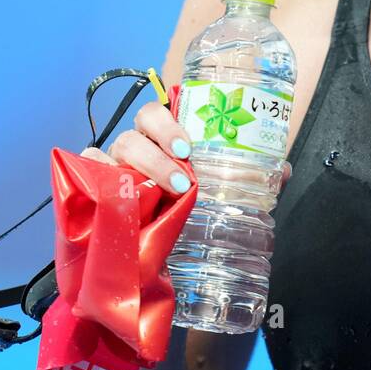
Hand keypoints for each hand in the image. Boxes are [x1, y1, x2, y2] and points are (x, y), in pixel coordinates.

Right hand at [79, 99, 292, 196]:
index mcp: (162, 141)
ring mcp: (110, 167)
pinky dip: (95, 175)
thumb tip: (285, 170)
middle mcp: (135, 149)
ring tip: (167, 193)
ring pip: (113, 150)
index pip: (157, 112)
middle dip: (158, 150)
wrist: (152, 258)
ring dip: (141, 168)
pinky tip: (114, 194)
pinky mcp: (90, 187)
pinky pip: (85, 171)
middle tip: (182, 176)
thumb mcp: (217, 196)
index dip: (169, 122)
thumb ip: (249, 179)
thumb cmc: (181, 212)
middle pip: (136, 129)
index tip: (188, 146)